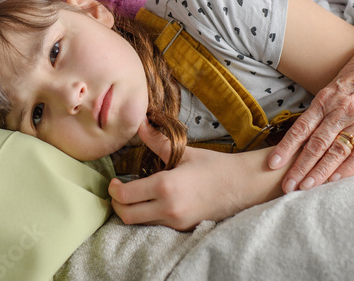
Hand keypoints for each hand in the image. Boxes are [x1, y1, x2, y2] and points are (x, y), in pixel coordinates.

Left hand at [108, 121, 242, 230]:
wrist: (241, 186)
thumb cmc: (214, 166)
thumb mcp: (184, 152)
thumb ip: (157, 141)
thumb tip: (140, 125)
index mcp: (165, 186)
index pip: (125, 196)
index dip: (113, 190)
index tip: (113, 181)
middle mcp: (167, 208)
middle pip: (127, 215)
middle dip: (116, 204)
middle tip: (117, 191)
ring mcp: (175, 221)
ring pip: (139, 222)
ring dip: (131, 211)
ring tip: (133, 195)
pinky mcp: (182, 228)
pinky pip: (155, 224)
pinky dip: (147, 215)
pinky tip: (150, 202)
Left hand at [267, 21, 353, 191]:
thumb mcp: (338, 80)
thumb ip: (325, 104)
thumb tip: (306, 128)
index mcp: (328, 97)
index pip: (302, 128)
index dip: (286, 148)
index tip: (273, 164)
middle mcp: (343, 110)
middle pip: (316, 145)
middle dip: (299, 167)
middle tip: (286, 186)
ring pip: (336, 152)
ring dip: (319, 172)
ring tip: (305, 187)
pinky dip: (347, 168)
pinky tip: (334, 180)